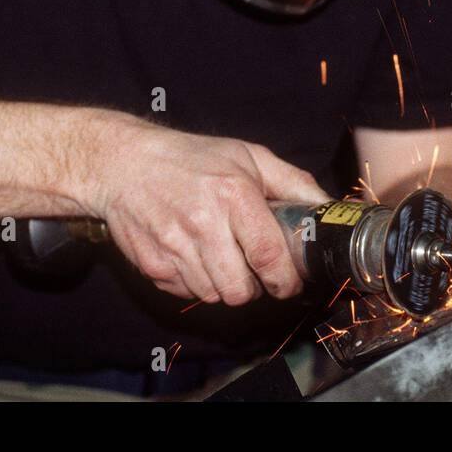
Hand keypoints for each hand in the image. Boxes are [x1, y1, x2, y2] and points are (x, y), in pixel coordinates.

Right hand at [90, 117, 329, 305]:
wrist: (123, 163)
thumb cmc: (191, 158)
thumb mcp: (248, 156)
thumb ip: (292, 182)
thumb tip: (328, 207)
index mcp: (233, 194)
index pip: (269, 256)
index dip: (286, 279)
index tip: (290, 282)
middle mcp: (203, 223)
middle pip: (241, 289)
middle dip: (255, 288)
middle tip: (255, 272)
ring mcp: (173, 247)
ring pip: (214, 296)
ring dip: (225, 286)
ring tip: (224, 260)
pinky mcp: (152, 264)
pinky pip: (186, 294)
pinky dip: (197, 284)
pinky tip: (196, 258)